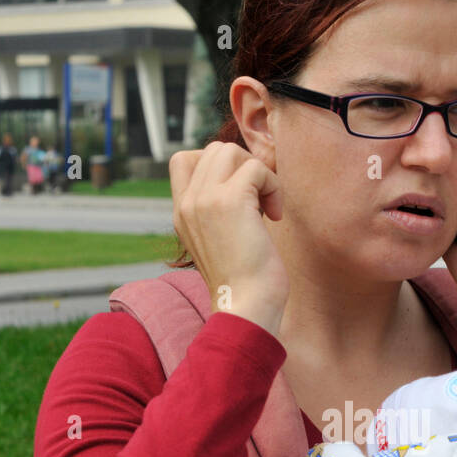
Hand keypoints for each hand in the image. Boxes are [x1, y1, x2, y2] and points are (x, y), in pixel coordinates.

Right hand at [169, 141, 289, 335]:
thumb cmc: (244, 282)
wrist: (246, 306)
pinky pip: (256, 167)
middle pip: (214, 150)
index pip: (184, 160)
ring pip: (231, 150)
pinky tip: (275, 217)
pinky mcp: (230, 200)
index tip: (240, 194)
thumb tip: (248, 181)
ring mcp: (205, 199)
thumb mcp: (220, 241)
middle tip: (259, 204)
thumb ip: (219, 211)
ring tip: (266, 208)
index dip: (217, 165)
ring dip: (258, 174)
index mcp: (181, 212)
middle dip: (244, 169)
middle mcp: (187, 202)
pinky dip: (273, 186)